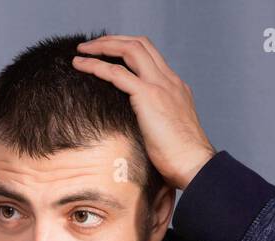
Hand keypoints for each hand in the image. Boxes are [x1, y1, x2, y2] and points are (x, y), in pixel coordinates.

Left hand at [72, 35, 214, 189]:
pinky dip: (97, 66)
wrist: (193, 164)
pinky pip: (117, 74)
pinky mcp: (149, 97)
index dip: (126, 48)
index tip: (107, 53)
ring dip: (102, 46)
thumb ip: (153, 120)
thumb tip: (135, 130)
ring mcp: (160, 85)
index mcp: (174, 86)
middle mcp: (169, 80)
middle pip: (140, 44)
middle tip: (90, 45)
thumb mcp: (166, 131)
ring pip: (129, 50)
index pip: (149, 55)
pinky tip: (81, 66)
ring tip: (81, 50)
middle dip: (112, 40)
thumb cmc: (179, 158)